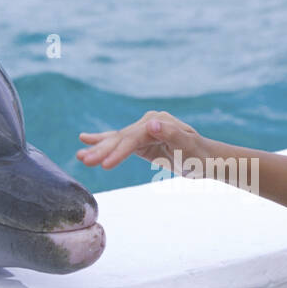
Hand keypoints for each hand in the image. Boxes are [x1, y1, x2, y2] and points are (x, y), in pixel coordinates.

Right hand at [77, 110, 206, 171]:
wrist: (207, 159)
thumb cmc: (201, 156)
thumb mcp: (190, 148)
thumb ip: (172, 135)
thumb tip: (152, 124)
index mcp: (158, 122)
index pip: (133, 138)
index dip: (118, 152)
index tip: (105, 165)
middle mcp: (148, 122)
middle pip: (121, 138)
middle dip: (102, 151)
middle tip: (83, 161)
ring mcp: (143, 130)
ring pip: (116, 140)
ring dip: (97, 149)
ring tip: (79, 157)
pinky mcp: (141, 140)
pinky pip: (119, 141)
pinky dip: (102, 140)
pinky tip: (84, 139)